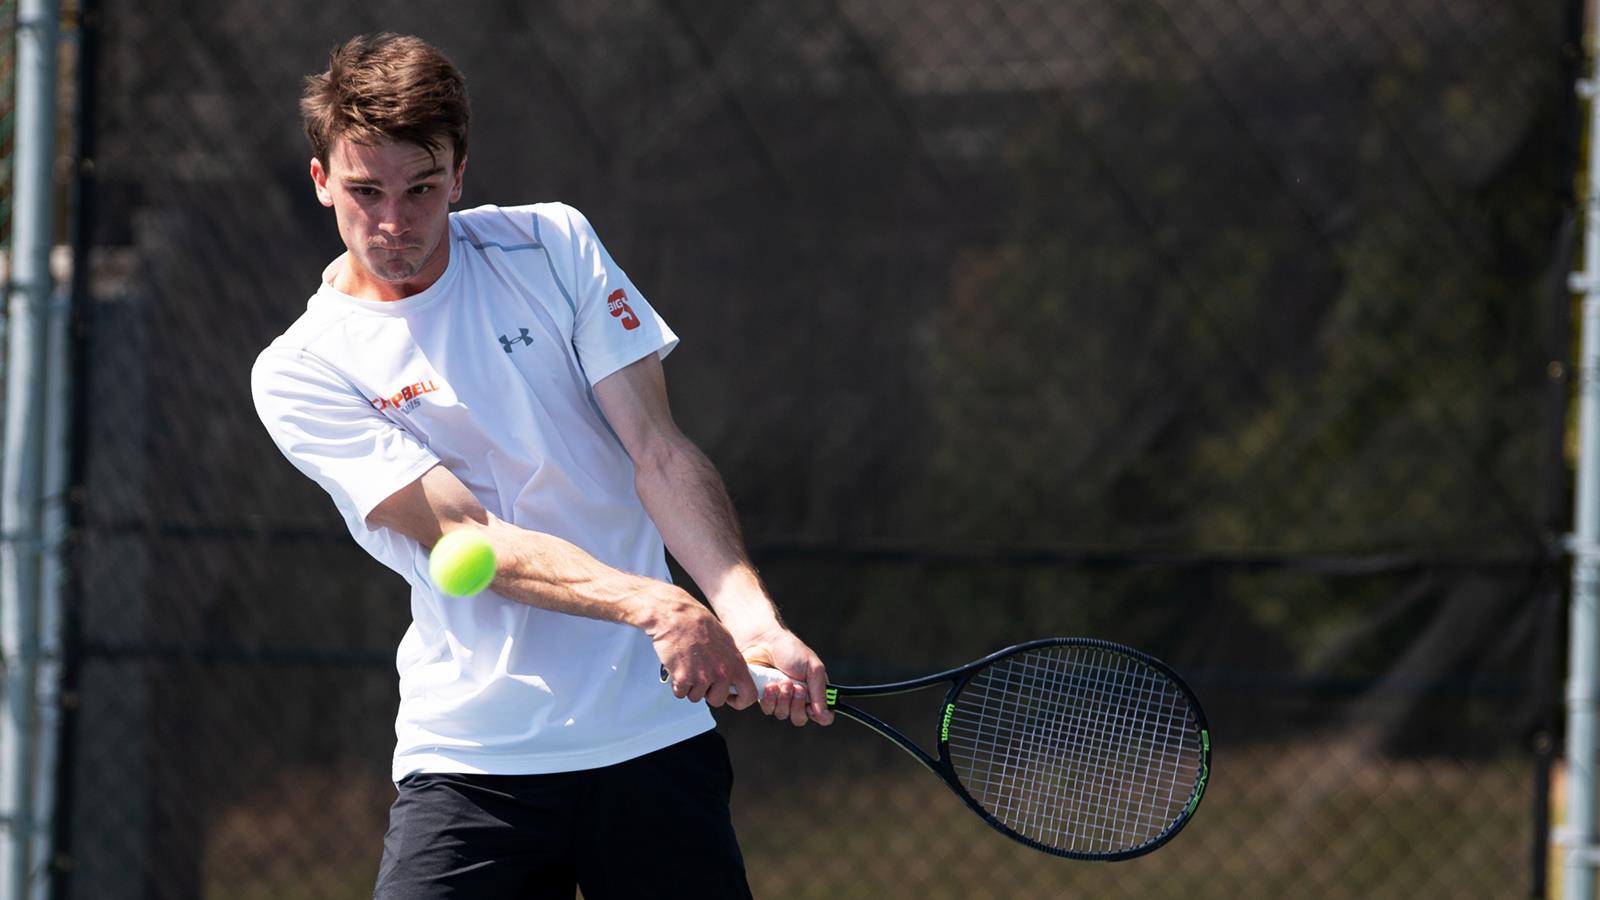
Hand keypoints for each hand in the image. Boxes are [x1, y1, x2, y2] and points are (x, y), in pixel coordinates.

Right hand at [642, 591, 758, 710]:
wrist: (676, 616)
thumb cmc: (698, 623)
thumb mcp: (725, 641)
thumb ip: (730, 661)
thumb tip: (732, 674)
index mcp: (735, 663)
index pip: (749, 694)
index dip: (739, 701)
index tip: (731, 698)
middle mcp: (721, 672)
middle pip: (717, 700)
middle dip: (707, 693)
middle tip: (701, 677)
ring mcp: (702, 677)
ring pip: (696, 697)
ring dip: (690, 687)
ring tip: (688, 666)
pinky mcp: (683, 679)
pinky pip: (680, 693)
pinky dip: (677, 684)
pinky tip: (678, 668)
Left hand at [738, 627, 833, 726]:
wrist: (763, 642)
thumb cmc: (790, 650)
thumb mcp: (813, 668)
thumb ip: (820, 693)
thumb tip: (824, 716)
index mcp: (814, 690)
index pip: (823, 715)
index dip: (819, 716)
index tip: (813, 707)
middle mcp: (798, 698)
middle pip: (800, 719)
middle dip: (797, 704)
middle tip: (795, 687)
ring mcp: (780, 699)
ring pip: (783, 715)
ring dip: (782, 699)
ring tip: (781, 682)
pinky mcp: (765, 698)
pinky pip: (768, 710)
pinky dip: (769, 699)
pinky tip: (769, 685)